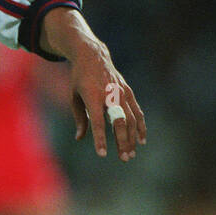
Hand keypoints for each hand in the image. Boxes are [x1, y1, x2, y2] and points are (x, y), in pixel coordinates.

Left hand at [69, 39, 145, 160]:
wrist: (92, 56)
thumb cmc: (79, 79)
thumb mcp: (74, 97)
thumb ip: (79, 118)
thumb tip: (80, 138)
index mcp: (92, 96)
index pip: (97, 122)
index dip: (100, 138)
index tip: (102, 154)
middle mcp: (109, 94)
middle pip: (120, 122)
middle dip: (123, 141)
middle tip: (124, 158)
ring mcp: (121, 92)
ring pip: (131, 118)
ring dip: (132, 138)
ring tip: (130, 154)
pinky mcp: (128, 91)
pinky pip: (137, 111)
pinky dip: (140, 126)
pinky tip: (141, 140)